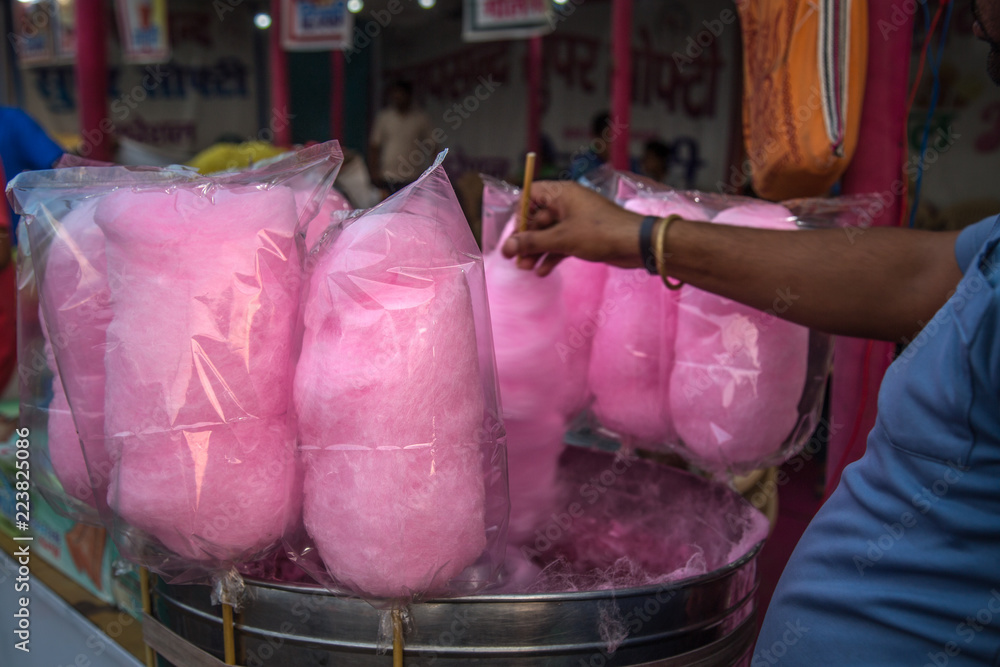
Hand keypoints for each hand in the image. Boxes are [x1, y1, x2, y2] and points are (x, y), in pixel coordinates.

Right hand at [501, 181, 643, 275]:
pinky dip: (552, 255)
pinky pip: (561, 243)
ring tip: (526, 269)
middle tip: (516, 260)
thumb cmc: (599, 233)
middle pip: (537, 219)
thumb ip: (532, 243)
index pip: (531, 195)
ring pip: (549, 234)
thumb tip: (506, 248)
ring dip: (537, 251)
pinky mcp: (583, 235)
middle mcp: (567, 203)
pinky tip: (543, 272)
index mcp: (561, 193)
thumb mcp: (562, 239)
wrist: (636, 244)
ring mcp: (575, 220)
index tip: (513, 234)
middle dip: (526, 240)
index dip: (519, 213)